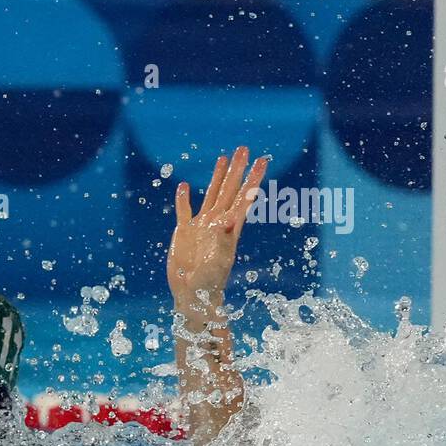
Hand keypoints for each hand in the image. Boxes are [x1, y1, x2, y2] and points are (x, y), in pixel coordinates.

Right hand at [167, 146, 268, 313]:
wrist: (192, 296)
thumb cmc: (208, 284)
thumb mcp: (217, 262)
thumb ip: (223, 240)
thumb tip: (228, 220)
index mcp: (229, 229)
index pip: (244, 198)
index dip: (253, 180)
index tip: (262, 162)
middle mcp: (217, 224)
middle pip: (230, 191)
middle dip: (237, 170)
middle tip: (244, 149)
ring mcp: (201, 227)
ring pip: (211, 195)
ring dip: (217, 177)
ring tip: (223, 158)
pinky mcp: (184, 233)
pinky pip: (184, 211)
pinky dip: (184, 199)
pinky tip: (184, 186)